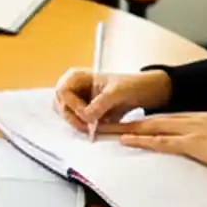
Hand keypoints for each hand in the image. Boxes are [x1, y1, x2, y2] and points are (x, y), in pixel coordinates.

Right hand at [54, 69, 172, 136]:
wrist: (146, 92)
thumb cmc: (131, 85)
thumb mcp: (116, 93)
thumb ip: (99, 104)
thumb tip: (87, 118)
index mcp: (77, 76)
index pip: (63, 92)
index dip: (72, 105)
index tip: (87, 115)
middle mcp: (74, 88)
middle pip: (60, 105)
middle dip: (73, 118)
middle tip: (88, 127)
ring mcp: (78, 101)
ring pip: (67, 116)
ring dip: (77, 124)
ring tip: (92, 129)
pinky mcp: (85, 113)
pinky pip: (77, 123)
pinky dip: (84, 128)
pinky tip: (95, 130)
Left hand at [99, 113, 206, 188]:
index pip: (175, 118)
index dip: (155, 120)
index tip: (140, 120)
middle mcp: (198, 120)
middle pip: (159, 119)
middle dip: (136, 120)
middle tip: (117, 121)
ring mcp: (193, 131)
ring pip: (155, 127)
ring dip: (133, 128)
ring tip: (114, 129)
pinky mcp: (192, 144)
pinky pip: (161, 142)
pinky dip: (142, 141)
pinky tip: (128, 140)